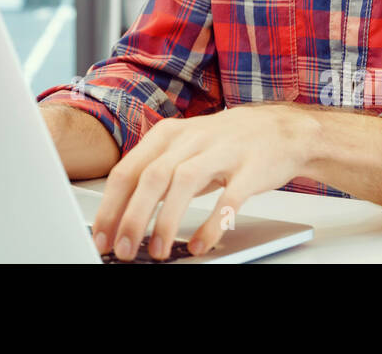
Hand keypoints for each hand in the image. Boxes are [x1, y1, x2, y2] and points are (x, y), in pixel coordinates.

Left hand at [91, 103, 316, 259]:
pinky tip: (200, 244)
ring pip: (185, 182)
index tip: (102, 236)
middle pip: (152, 176)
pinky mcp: (250, 168)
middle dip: (133, 217)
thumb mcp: (182, 150)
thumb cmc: (224, 143)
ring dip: (167, 220)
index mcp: (167, 135)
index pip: (127, 171)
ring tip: (158, 251)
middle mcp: (191, 138)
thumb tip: (122, 216)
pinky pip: (229, 198)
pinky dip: (212, 224)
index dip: (111, 206)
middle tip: (123, 249)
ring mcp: (222, 150)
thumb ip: (154, 175)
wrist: (280, 129)